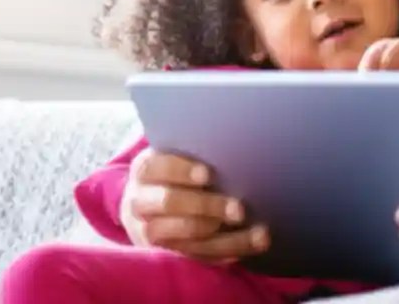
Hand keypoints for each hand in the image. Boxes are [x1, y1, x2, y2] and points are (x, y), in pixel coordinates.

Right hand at [120, 148, 268, 261]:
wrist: (146, 204)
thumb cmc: (175, 170)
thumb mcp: (175, 154)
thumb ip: (194, 150)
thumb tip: (236, 140)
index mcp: (144, 171)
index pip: (155, 168)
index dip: (181, 171)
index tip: (208, 174)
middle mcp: (140, 202)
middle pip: (168, 203)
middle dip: (206, 206)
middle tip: (239, 209)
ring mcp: (150, 231)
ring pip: (184, 239)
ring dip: (224, 238)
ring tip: (258, 233)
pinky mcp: (167, 252)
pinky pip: (196, 256)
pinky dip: (223, 253)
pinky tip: (249, 247)